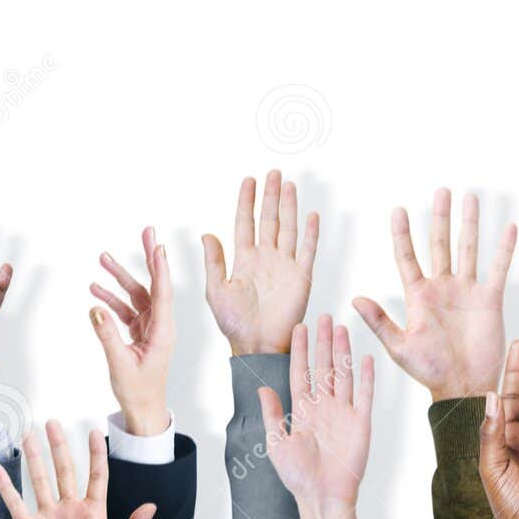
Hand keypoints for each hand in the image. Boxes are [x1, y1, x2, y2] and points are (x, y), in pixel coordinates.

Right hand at [89, 227, 173, 435]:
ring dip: (120, 279)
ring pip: (136, 296)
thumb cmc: (138, 389)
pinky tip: (96, 291)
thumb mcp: (120, 363)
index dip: (160, 268)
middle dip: (148, 258)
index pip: (162, 293)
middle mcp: (160, 325)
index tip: (159, 246)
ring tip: (103, 259)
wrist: (144, 408)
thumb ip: (107, 335)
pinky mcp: (140, 333)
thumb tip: (96, 309)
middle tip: (147, 233)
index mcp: (162, 331)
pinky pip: (126, 310)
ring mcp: (150, 328)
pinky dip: (112, 300)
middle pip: (153, 286)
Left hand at [202, 171, 318, 355]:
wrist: (258, 345)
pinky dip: (310, 233)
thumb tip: (207, 234)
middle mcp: (265, 258)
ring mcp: (284, 266)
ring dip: (289, 207)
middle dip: (270, 196)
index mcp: (244, 260)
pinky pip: (307, 250)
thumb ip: (214, 262)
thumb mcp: (216, 290)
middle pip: (269, 219)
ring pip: (287, 228)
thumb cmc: (234, 324)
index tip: (249, 180)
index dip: (246, 201)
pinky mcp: (301, 277)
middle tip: (274, 173)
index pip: (245, 222)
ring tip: (290, 185)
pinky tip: (311, 215)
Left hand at [258, 316, 374, 518]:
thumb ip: (273, 415)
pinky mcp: (361, 422)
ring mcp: (343, 413)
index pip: (301, 373)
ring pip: (343, 375)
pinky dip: (366, 377)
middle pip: (323, 367)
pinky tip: (366, 358)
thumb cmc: (297, 476)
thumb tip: (262, 388)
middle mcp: (323, 407)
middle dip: (323, 342)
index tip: (300, 328)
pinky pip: (364, 395)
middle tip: (324, 318)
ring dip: (342, 352)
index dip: (300, 350)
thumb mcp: (276, 444)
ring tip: (342, 328)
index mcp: (302, 410)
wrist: (322, 496)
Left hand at [354, 189, 515, 400]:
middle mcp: (442, 288)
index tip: (399, 210)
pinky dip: (504, 249)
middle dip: (440, 218)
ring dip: (470, 224)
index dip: (402, 234)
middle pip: (439, 244)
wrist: (464, 387)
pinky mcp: (490, 299)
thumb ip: (380, 322)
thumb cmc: (429, 371)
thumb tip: (355, 299)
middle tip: (441, 192)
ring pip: (468, 249)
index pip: (407, 257)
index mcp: (418, 296)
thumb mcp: (400, 347)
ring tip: (470, 198)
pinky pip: (498, 269)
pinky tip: (510, 229)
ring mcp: (467, 291)